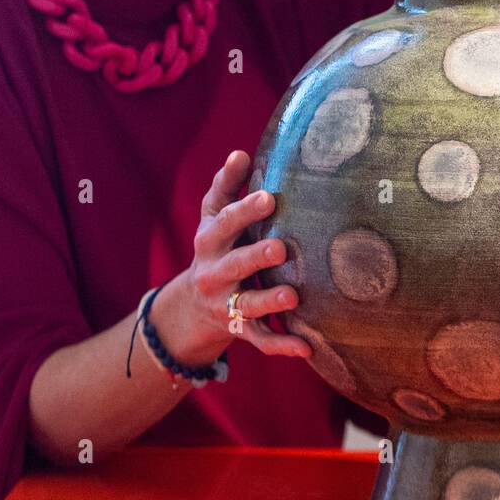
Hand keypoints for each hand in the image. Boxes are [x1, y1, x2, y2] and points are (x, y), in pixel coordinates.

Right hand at [153, 150, 311, 364]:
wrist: (192, 303)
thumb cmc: (216, 245)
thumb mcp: (213, 216)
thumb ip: (227, 186)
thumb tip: (240, 152)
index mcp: (209, 240)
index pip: (225, 223)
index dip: (245, 210)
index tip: (269, 197)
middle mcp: (214, 273)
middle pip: (235, 265)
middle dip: (256, 257)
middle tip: (281, 248)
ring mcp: (226, 304)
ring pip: (247, 305)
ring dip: (269, 302)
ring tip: (293, 296)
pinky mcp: (239, 330)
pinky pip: (261, 340)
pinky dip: (282, 346)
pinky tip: (306, 347)